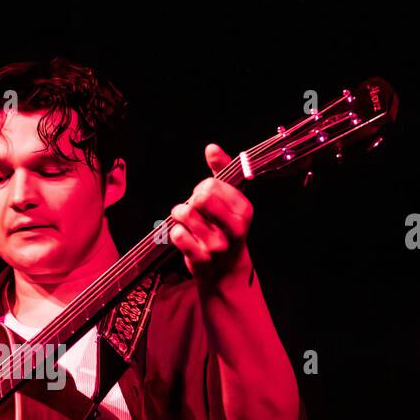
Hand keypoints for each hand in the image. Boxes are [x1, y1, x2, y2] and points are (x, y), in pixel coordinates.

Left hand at [169, 143, 253, 283]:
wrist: (226, 271)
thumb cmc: (225, 230)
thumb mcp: (229, 201)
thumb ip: (221, 172)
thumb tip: (211, 148)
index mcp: (244, 209)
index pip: (212, 184)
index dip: (203, 188)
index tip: (206, 198)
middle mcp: (234, 228)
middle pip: (200, 196)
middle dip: (191, 200)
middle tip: (195, 209)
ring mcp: (218, 245)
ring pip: (185, 213)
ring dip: (180, 215)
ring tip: (186, 221)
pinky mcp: (201, 259)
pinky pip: (177, 234)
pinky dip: (175, 232)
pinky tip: (184, 236)